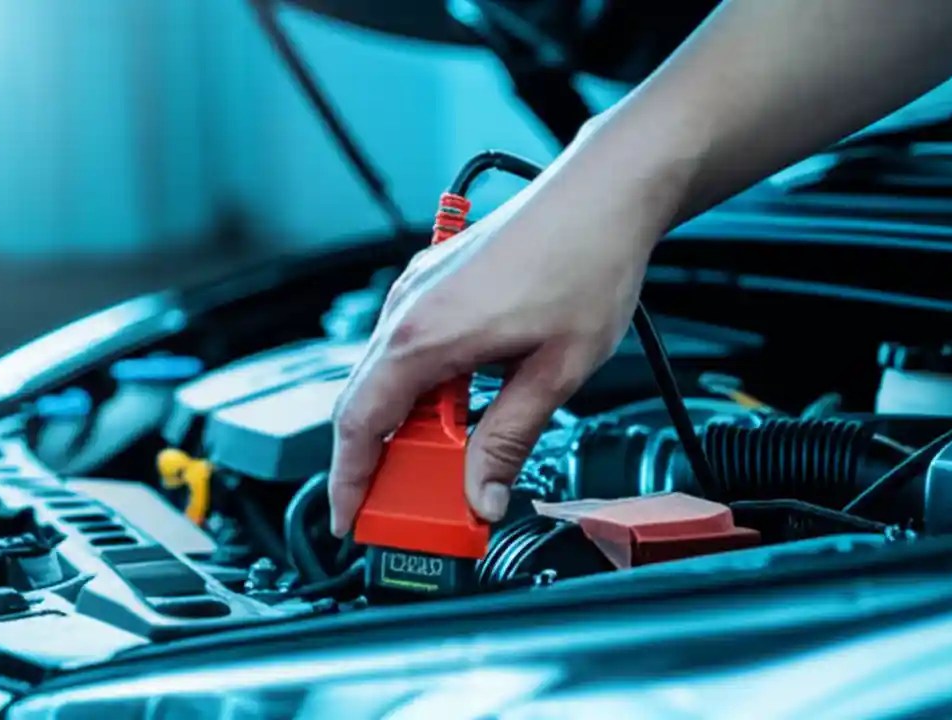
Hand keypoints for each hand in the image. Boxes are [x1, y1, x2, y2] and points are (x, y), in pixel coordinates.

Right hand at [328, 141, 679, 535]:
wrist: (603, 193)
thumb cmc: (584, 261)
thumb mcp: (555, 372)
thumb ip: (508, 440)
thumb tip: (482, 494)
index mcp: (423, 337)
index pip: (359, 426)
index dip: (348, 482)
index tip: (350, 520)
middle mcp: (407, 311)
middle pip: (365, 406)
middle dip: (378, 466)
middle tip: (407, 510)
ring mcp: (417, 293)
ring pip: (385, 379)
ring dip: (405, 429)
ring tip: (444, 469)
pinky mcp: (435, 284)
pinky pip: (407, 351)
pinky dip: (420, 393)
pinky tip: (457, 413)